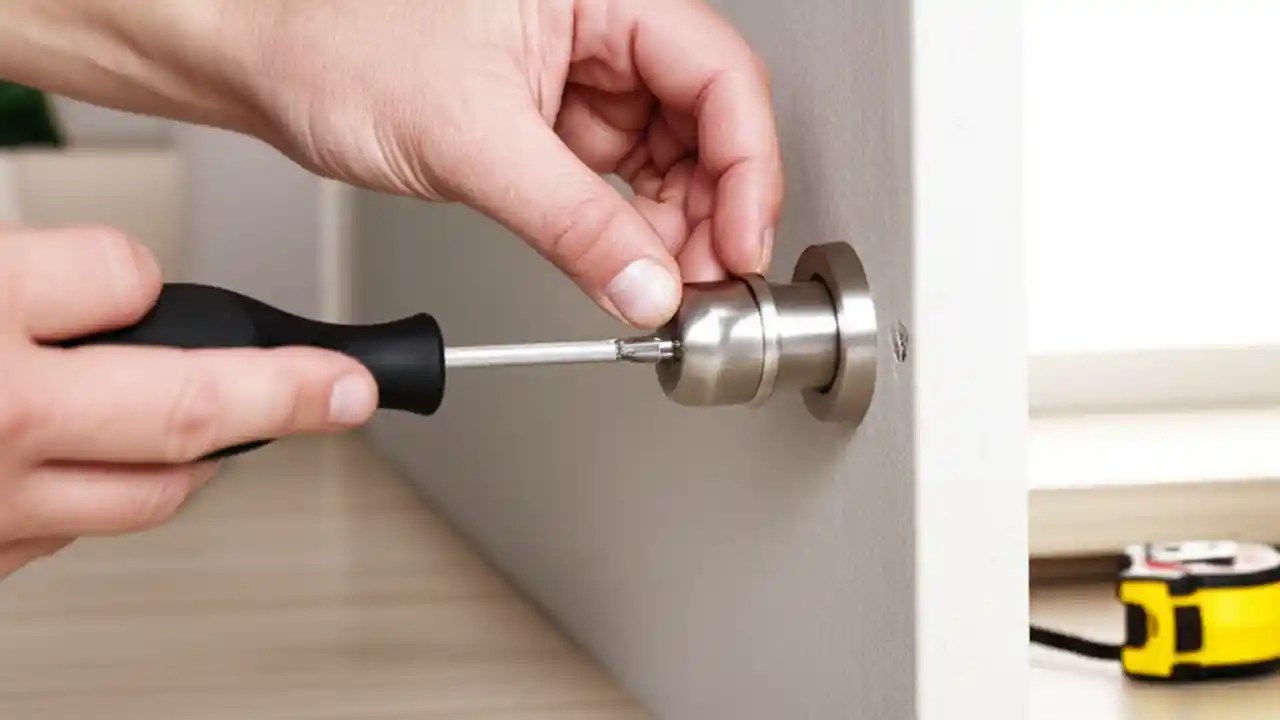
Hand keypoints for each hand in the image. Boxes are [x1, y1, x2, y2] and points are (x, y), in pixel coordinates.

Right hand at [0, 226, 377, 578]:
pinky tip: (108, 472)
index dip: (128, 271)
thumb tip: (98, 281)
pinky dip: (109, 499)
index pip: (122, 274)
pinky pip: (74, 536)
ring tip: (236, 427)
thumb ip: (24, 270)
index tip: (128, 275)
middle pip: (190, 408)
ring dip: (209, 459)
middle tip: (355, 388)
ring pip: (154, 493)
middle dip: (288, 395)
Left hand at [245, 0, 782, 328]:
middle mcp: (603, 25)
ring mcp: (584, 74)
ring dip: (679, 227)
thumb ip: (571, 221)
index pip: (718, 74)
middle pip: (708, 119)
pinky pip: (624, 178)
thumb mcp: (470, 138)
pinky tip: (632, 266)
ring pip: (673, 155)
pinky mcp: (558, 119)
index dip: (747, 167)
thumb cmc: (339, 46)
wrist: (271, 66)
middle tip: (707, 281)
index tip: (742, 242)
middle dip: (716, 208)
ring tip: (668, 286)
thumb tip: (648, 286)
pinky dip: (634, 229)